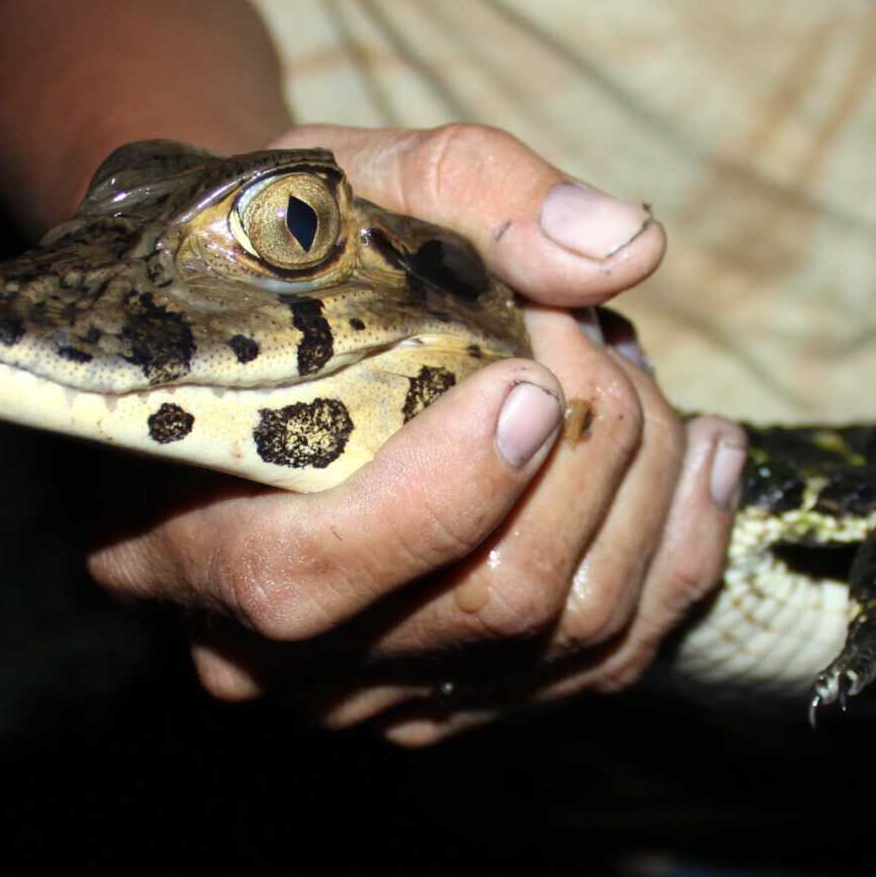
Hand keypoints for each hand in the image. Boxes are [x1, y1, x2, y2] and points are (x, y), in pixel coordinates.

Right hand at [87, 124, 747, 744]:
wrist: (260, 333)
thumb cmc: (280, 254)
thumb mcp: (336, 177)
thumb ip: (469, 189)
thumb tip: (621, 249)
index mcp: (167, 534)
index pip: (308, 574)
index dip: (445, 490)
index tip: (528, 375)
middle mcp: (259, 651)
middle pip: (483, 608)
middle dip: (587, 460)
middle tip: (601, 339)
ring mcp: (372, 693)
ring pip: (571, 642)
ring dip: (648, 495)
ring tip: (647, 376)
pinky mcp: (465, 699)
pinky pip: (612, 662)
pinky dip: (683, 553)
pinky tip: (708, 451)